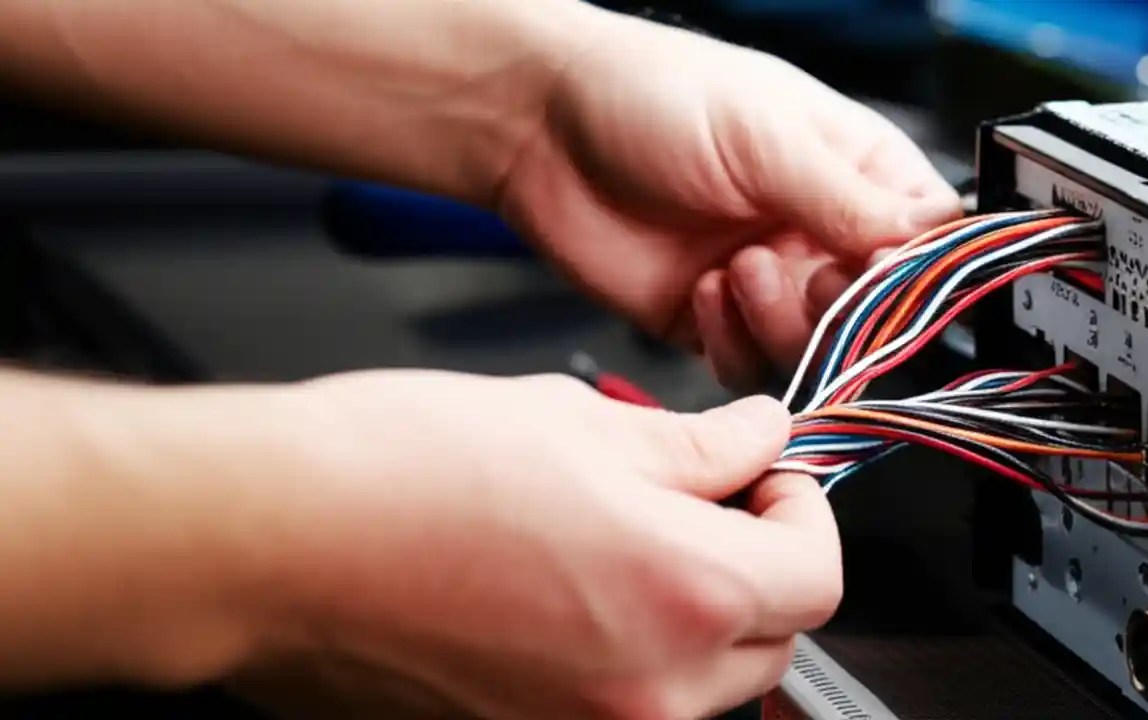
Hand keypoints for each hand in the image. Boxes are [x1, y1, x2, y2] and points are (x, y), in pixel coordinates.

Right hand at [225, 371, 840, 719]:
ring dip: (697, 616)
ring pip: (705, 684)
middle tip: (704, 500)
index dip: (803, 509)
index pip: (819, 572)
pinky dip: (630, 657)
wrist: (266, 545)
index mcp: (681, 592)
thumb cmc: (396, 470)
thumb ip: (694, 444)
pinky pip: (626, 709)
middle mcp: (650, 691)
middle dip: (756, 564)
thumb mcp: (575, 421)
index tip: (765, 476)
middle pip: (772, 638)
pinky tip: (570, 595)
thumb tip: (757, 439)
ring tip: (624, 543)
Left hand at [500, 11, 960, 391]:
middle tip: (803, 270)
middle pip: (877, 310)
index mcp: (850, 171)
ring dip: (781, 322)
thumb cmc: (650, 95)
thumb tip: (927, 239)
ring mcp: (763, 280)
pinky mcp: (710, 321)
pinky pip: (747, 367)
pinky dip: (732, 345)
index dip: (916, 272)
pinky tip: (702, 294)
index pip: (925, 240)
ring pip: (815, 347)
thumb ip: (846, 197)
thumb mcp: (764, 135)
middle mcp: (814, 231)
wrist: (539, 127)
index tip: (886, 277)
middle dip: (843, 305)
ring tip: (737, 268)